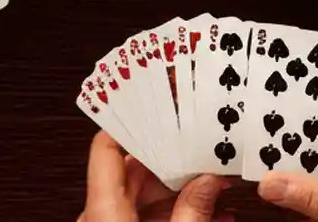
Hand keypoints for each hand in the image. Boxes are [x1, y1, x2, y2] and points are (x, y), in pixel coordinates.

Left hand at [77, 132, 230, 221]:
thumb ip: (193, 210)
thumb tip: (209, 181)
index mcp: (103, 210)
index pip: (106, 147)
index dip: (131, 122)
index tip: (156, 105)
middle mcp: (101, 215)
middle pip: (134, 171)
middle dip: (174, 161)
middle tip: (204, 151)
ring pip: (145, 196)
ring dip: (181, 191)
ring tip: (216, 186)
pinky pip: (146, 218)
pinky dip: (174, 213)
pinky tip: (210, 214)